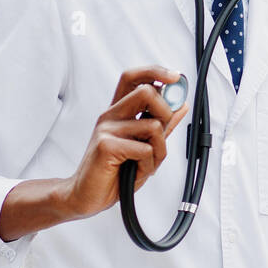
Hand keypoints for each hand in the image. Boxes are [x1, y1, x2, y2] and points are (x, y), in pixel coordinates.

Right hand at [61, 66, 188, 219]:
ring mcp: (107, 129)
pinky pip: (145, 149)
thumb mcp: (144, 146)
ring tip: (146, 163)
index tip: (175, 76)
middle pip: (146, 91)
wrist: (85, 196)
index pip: (134, 77)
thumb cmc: (113, 173)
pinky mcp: (106, 145)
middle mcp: (111, 115)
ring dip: (159, 150)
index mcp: (118, 112)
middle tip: (161, 133)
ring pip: (153, 126)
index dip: (156, 71)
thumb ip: (161, 125)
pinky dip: (149, 165)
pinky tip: (137, 172)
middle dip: (165, 111)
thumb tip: (181, 105)